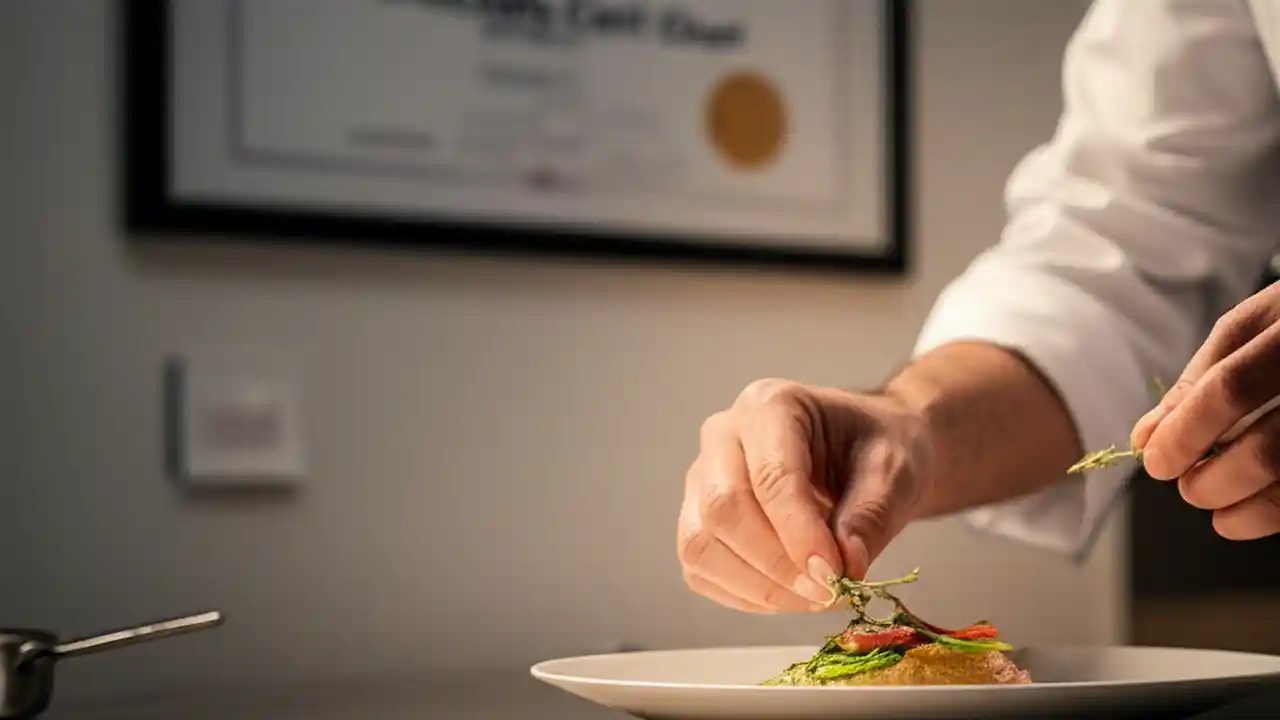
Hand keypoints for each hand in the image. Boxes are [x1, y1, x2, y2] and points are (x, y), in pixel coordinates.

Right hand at [677, 378, 934, 612]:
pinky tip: (788, 595)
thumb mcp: (894, 471)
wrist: (864, 450)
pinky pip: (700, 568)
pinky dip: (743, 595)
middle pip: (722, 507)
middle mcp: (723, 435)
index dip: (799, 534)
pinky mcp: (697, 517)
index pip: (770, 475)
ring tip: (814, 598)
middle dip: (775, 563)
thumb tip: (845, 569)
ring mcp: (702, 477)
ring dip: (758, 587)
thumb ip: (870, 516)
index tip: (835, 577)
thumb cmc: (877, 449)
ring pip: (700, 543)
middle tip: (828, 592)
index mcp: (771, 405)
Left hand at [1132, 282, 1279, 539]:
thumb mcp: (1251, 329)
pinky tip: (1260, 513)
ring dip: (1254, 508)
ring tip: (1222, 515)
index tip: (1156, 462)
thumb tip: (1147, 438)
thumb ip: (1199, 380)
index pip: (1230, 388)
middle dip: (1218, 480)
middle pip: (1271, 449)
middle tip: (1190, 490)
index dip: (1185, 432)